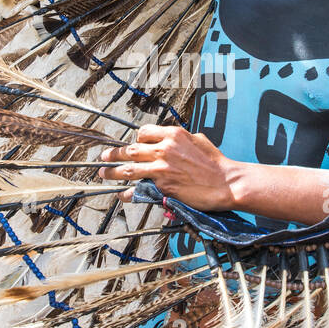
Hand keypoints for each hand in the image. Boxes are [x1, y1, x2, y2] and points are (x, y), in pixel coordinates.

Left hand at [98, 124, 241, 210]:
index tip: (134, 145)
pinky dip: (128, 193)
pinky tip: (122, 195)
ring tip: (102, 173)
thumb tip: (168, 141)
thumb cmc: (215, 163)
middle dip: (114, 153)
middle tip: (104, 157)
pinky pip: (139, 189)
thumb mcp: (197, 140)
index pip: (144, 132)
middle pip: (131, 149)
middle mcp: (164, 148)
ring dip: (112, 171)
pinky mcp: (163, 186)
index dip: (137, 139)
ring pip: (128, 169)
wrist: (226, 183)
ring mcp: (161, 168)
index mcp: (173, 134)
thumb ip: (179, 140)